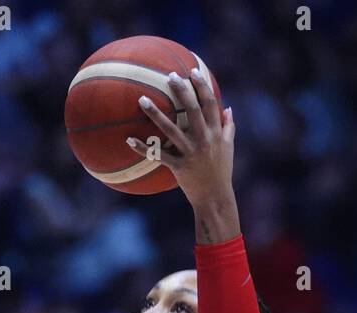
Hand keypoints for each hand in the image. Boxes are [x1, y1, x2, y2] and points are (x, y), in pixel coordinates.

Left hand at [132, 67, 235, 210]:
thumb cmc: (221, 171)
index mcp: (216, 133)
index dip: (202, 86)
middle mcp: (204, 140)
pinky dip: (143, 148)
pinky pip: (158, 155)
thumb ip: (228, 126)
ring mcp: (191, 153)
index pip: (210, 104)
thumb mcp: (228, 148)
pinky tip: (128, 139)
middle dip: (182, 91)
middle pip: (193, 110)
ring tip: (142, 99)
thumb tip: (228, 108)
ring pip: (171, 129)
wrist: (215, 197)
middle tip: (170, 75)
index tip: (193, 71)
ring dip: (155, 114)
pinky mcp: (179, 167)